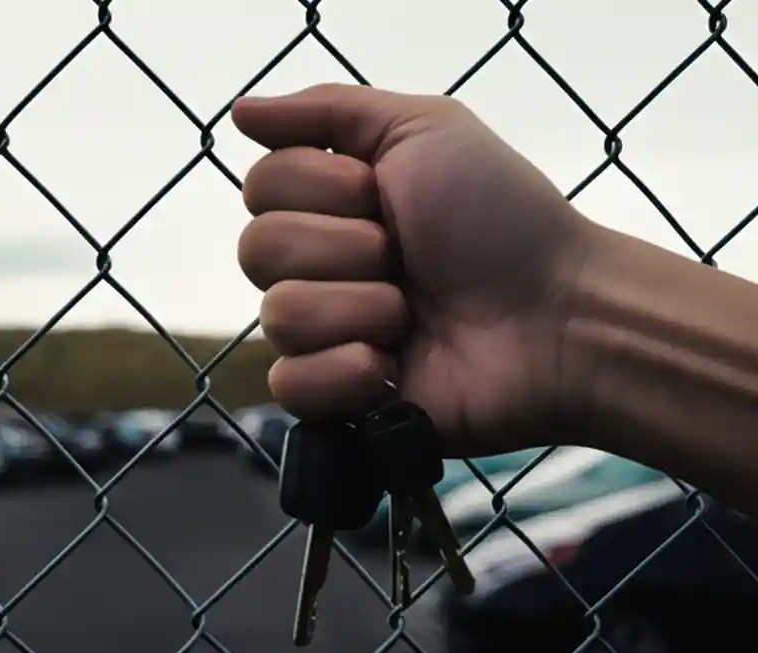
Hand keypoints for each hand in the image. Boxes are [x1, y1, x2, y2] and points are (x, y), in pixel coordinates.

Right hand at [232, 83, 601, 456]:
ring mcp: (326, 335)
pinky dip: (346, 371)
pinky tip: (394, 366)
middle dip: (345, 249)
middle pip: (257, 250)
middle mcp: (318, 267)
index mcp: (330, 204)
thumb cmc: (503, 218)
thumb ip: (326, 110)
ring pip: (277, 315)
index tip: (384, 195)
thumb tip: (238, 110)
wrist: (558, 317)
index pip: (261, 187)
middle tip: (405, 257)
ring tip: (414, 316)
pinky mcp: (338, 398)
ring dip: (360, 308)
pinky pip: (289, 384)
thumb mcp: (423, 129)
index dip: (322, 189)